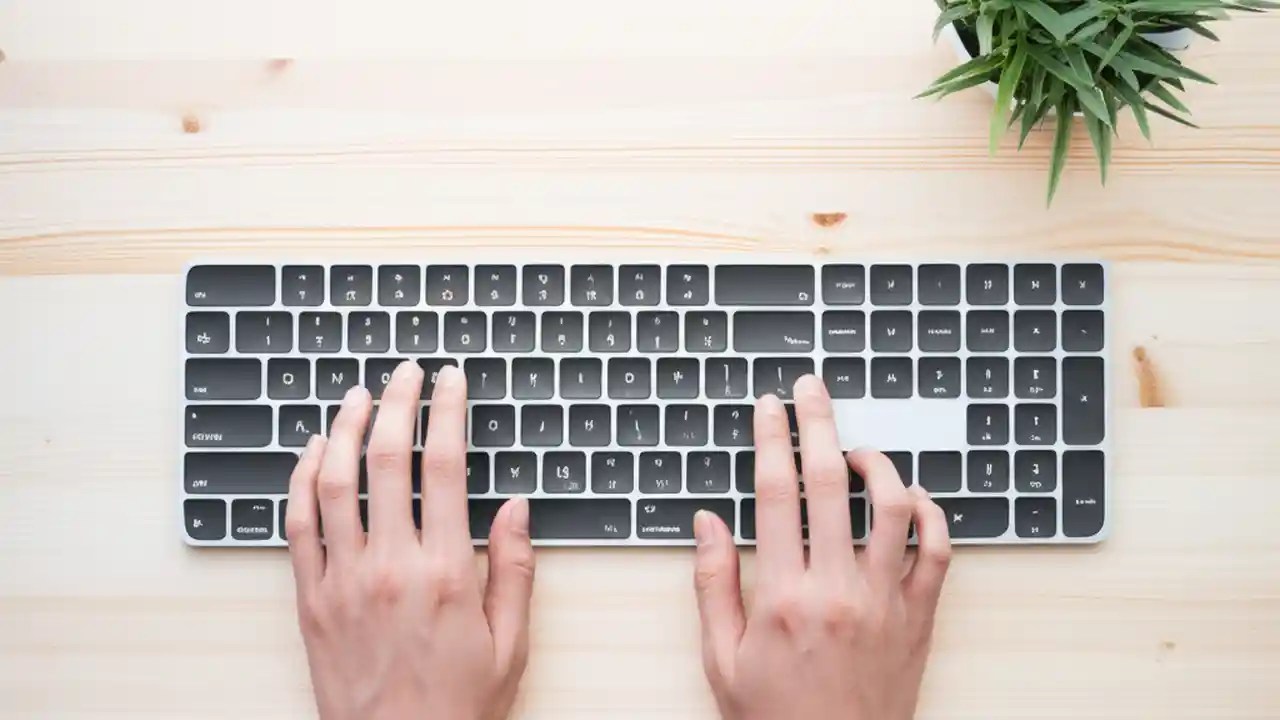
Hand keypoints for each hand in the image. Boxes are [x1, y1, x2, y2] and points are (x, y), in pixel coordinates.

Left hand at [285, 362, 534, 719]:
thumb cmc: (457, 707)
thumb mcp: (511, 644)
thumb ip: (514, 569)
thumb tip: (514, 506)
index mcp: (445, 573)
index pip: (445, 466)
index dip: (448, 411)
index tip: (451, 381)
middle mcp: (389, 566)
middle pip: (387, 460)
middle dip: (399, 402)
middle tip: (407, 371)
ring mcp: (341, 580)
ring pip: (334, 482)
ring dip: (346, 428)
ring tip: (359, 395)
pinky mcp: (309, 600)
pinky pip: (297, 524)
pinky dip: (301, 479)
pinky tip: (315, 452)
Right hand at [692, 375, 951, 719]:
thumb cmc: (774, 718)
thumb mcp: (721, 658)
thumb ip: (713, 584)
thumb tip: (707, 521)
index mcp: (783, 594)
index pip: (775, 493)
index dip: (771, 438)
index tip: (769, 406)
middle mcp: (837, 588)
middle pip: (831, 482)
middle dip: (819, 423)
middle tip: (813, 389)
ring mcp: (885, 600)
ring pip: (893, 506)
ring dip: (878, 464)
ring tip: (857, 448)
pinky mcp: (919, 617)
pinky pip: (938, 552)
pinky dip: (931, 514)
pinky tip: (912, 498)